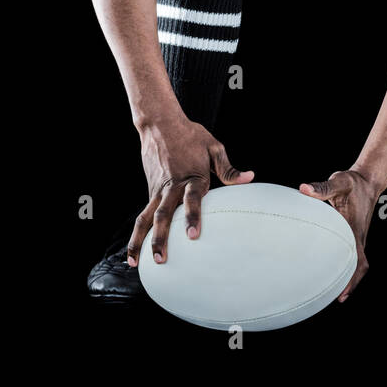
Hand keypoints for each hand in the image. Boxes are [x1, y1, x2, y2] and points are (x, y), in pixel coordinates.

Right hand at [127, 117, 252, 265]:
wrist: (160, 124)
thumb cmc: (191, 136)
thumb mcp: (214, 148)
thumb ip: (228, 169)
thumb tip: (250, 178)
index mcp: (191, 176)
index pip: (192, 200)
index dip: (192, 217)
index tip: (193, 236)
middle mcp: (171, 186)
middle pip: (163, 216)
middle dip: (161, 239)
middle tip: (162, 259)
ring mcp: (158, 190)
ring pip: (146, 218)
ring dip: (141, 240)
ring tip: (137, 262)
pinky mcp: (150, 190)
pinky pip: (143, 214)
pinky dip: (138, 231)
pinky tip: (137, 250)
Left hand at [299, 169, 380, 301]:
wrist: (368, 181)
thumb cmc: (353, 183)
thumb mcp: (339, 181)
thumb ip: (322, 187)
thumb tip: (303, 189)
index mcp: (355, 229)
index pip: (357, 261)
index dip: (351, 279)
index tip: (342, 294)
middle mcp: (358, 237)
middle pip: (358, 268)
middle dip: (348, 285)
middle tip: (334, 299)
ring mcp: (357, 236)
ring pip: (356, 263)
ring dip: (348, 277)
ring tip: (331, 291)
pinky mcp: (354, 234)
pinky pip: (352, 255)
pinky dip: (345, 266)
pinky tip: (331, 269)